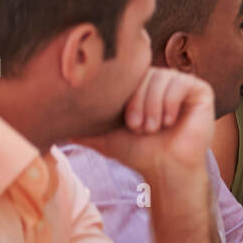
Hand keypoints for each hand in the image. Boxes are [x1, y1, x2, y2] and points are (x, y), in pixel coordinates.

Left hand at [73, 68, 214, 175]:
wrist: (165, 169)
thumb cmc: (137, 152)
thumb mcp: (102, 134)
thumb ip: (77, 124)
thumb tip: (42, 120)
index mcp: (141, 84)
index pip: (127, 72)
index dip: (124, 96)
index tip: (125, 123)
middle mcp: (162, 79)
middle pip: (144, 73)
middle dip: (137, 102)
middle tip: (138, 128)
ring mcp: (182, 83)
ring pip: (160, 78)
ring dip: (152, 106)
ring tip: (153, 127)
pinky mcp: (200, 90)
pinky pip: (180, 83)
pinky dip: (169, 103)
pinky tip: (169, 121)